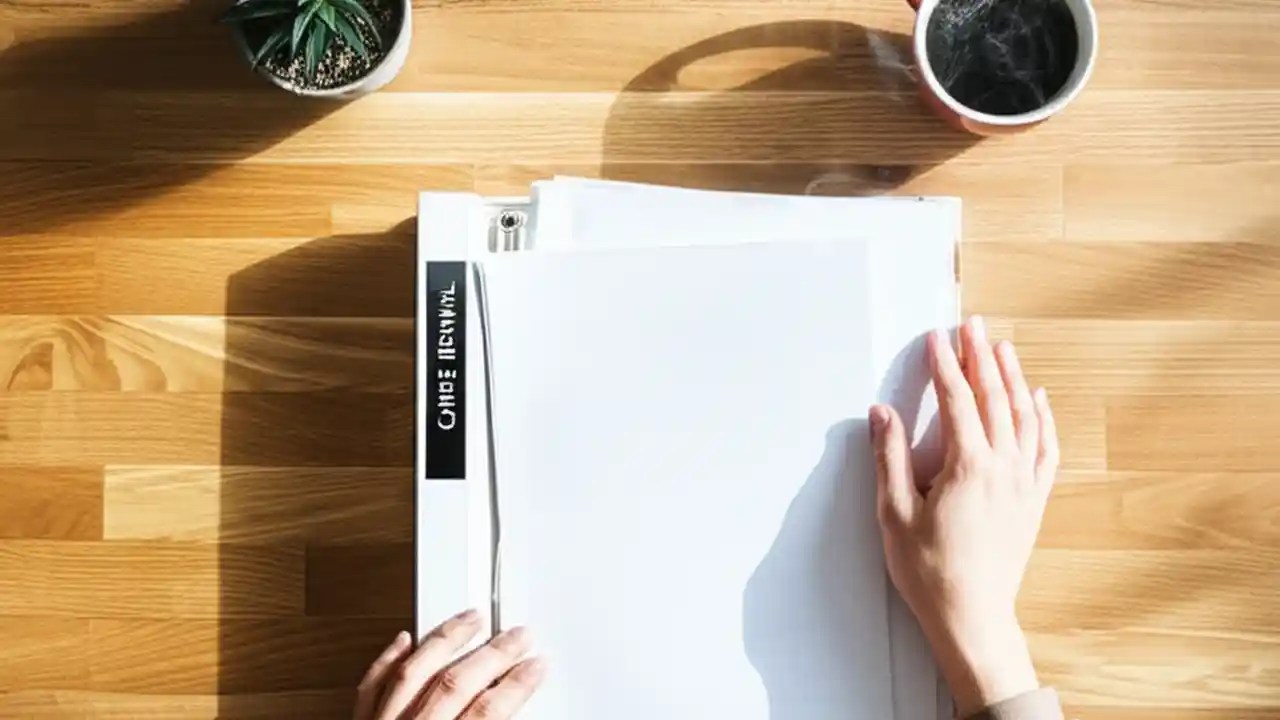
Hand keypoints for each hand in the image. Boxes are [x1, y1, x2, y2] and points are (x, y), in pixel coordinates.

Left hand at [354, 609, 545, 719]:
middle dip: (493, 655)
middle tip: (518, 635)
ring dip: (445, 640)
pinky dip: (388, 659)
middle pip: (455, 682)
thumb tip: (511, 711)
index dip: (517, 685)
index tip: (536, 666)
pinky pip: (370, 686)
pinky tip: (404, 639)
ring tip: (471, 617)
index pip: (487, 711)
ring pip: (413, 671)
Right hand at [869, 316, 1058, 716]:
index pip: (956, 400)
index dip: (943, 364)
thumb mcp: (894, 514)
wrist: (972, 617)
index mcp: (968, 467)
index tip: (934, 338)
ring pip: (1025, 415)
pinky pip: (1046, 447)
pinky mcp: (1034, 500)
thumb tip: (883, 413)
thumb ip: (889, 458)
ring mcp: (1024, 483)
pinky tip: (1039, 400)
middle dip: (981, 356)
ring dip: (1013, 377)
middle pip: (995, 397)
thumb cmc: (929, 571)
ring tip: (1002, 348)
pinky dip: (1043, 418)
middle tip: (971, 326)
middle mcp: (1004, 467)